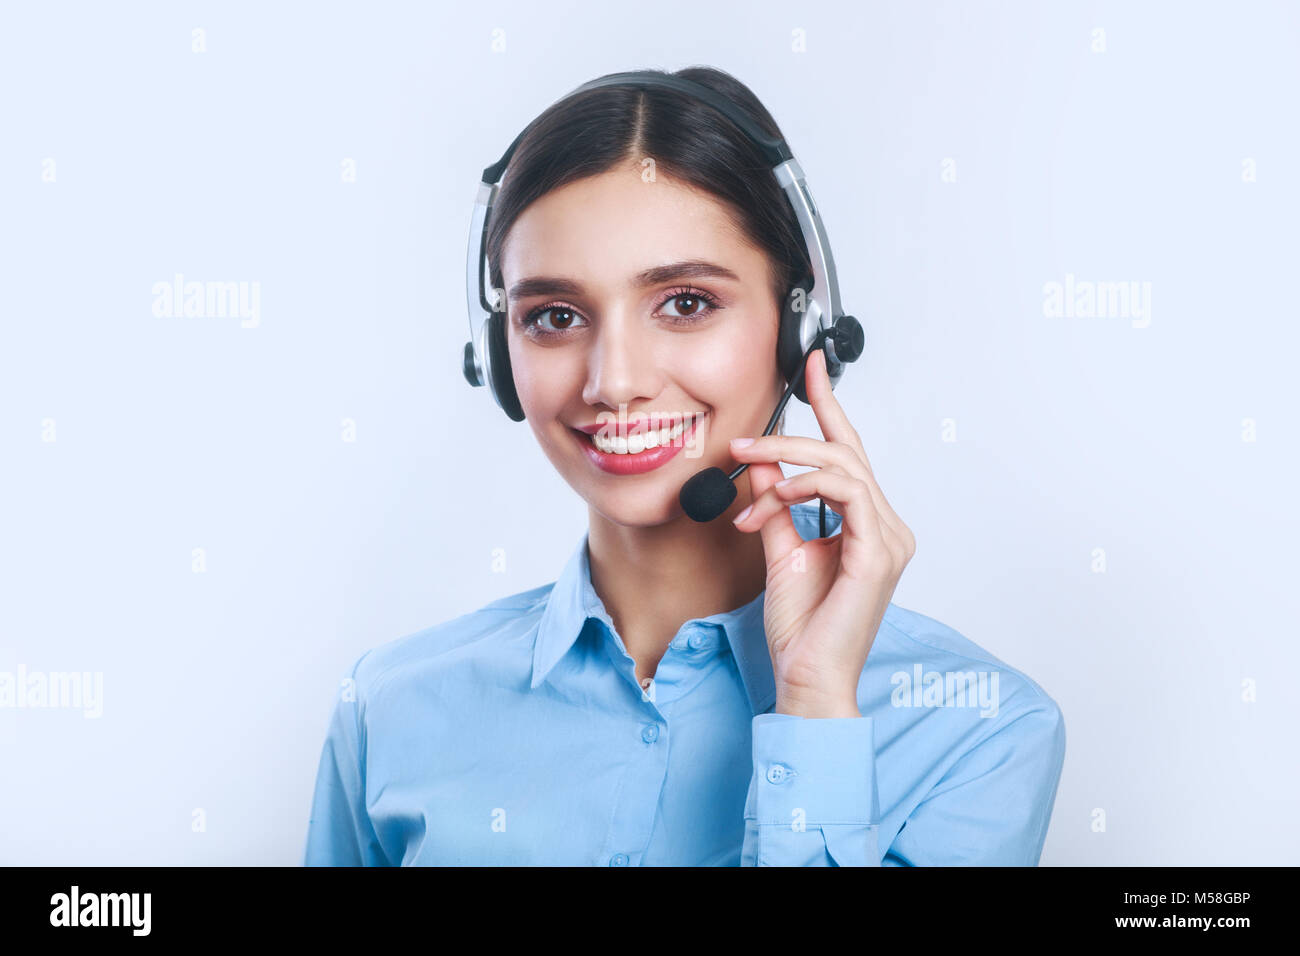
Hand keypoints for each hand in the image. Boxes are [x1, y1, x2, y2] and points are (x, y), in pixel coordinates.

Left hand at [729, 348, 915, 718]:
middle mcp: (885, 527)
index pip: (849, 455)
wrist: (807, 677)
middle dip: (792, 434)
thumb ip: (776, 505)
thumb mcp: (779, 551)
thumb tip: (761, 466)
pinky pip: (847, 493)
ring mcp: (888, 539)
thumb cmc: (801, 627)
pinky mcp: (878, 552)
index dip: (830, 406)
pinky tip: (776, 494)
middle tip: (744, 440)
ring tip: (746, 467)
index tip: (810, 367)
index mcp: (866, 526)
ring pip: (844, 466)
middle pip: (845, 454)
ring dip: (788, 460)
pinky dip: (807, 485)